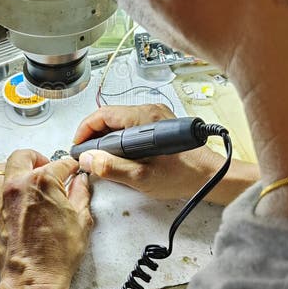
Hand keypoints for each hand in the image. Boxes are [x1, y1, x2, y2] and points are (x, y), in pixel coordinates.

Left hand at [0, 149, 92, 288]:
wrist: (32, 278)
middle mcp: (18, 184)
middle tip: (49, 166)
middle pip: (24, 156)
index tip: (73, 170)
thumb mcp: (81, 220)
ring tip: (28, 175)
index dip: (70, 166)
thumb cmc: (54, 255)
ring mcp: (2, 197)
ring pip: (1, 167)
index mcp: (42, 181)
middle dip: (38, 157)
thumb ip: (81, 194)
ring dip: (15, 167)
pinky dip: (4, 183)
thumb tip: (81, 183)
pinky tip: (15, 192)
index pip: (60, 163)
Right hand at [74, 104, 258, 204]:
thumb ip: (110, 168)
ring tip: (101, 157)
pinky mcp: (160, 124)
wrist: (209, 177)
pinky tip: (119, 155)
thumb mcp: (141, 177)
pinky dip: (120, 138)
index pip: (102, 115)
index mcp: (143, 118)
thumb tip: (87, 159)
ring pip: (119, 122)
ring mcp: (155, 116)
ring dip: (106, 137)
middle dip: (93, 135)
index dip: (85, 131)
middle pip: (109, 117)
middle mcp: (149, 111)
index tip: (78, 147)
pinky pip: (131, 126)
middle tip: (87, 155)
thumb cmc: (182, 175)